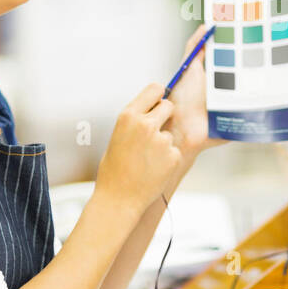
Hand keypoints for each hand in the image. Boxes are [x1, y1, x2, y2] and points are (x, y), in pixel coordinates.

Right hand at [94, 83, 182, 216]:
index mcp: (128, 116)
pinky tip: (153, 170)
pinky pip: (174, 151)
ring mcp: (161, 140)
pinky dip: (167, 159)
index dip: (158, 94)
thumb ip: (135, 122)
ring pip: (170, 133)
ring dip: (163, 143)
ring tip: (146, 160)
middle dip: (164, 116)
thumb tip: (151, 111)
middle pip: (168, 106)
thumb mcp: (117, 137)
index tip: (159, 98)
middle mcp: (146, 124)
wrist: (118, 199)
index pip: (154, 89)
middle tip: (154, 131)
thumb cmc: (114, 171)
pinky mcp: (173, 155)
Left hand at [164, 23, 287, 159]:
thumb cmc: (181, 99)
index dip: (266, 45)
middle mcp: (242, 88)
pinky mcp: (253, 117)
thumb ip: (195, 46)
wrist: (179, 126)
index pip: (252, 56)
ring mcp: (249, 102)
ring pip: (277, 87)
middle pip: (270, 70)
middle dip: (286, 57)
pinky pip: (275, 107)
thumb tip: (207, 24)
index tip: (277, 31)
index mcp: (229, 75)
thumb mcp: (189, 67)